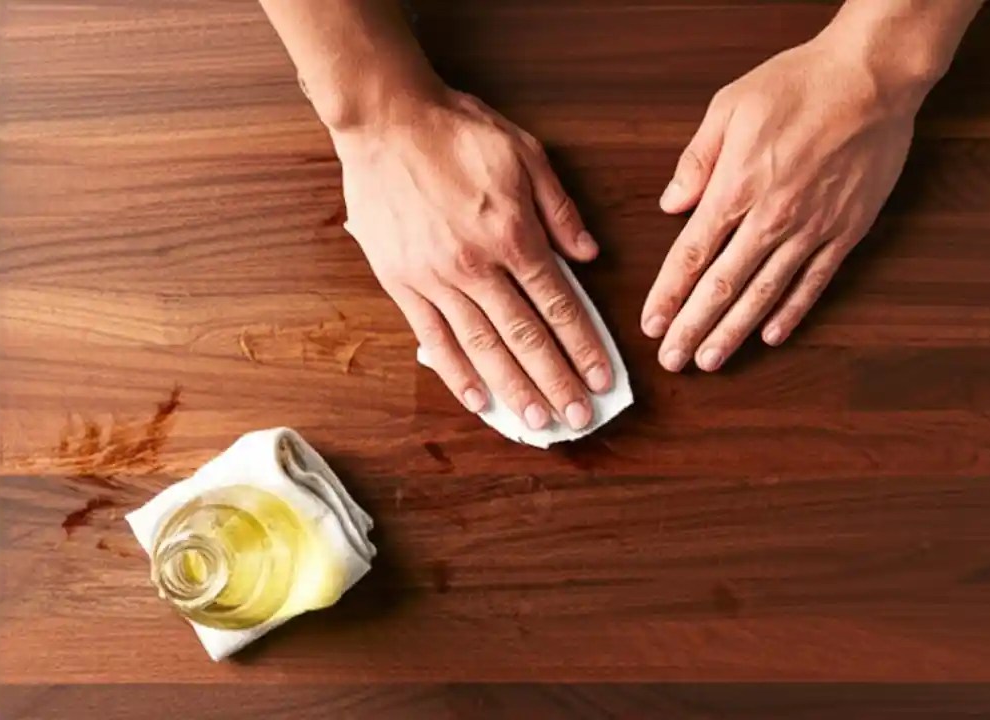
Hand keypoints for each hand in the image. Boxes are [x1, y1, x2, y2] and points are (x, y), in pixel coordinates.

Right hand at [334, 89, 611, 428]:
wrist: (386, 119)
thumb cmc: (457, 131)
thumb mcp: (526, 154)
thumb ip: (560, 210)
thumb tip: (591, 255)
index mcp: (514, 234)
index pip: (559, 305)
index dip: (585, 346)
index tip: (603, 378)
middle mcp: (477, 265)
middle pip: (526, 337)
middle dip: (557, 381)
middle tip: (578, 418)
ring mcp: (436, 278)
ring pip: (482, 346)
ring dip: (513, 388)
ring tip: (536, 423)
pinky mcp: (401, 282)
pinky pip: (432, 337)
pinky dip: (456, 372)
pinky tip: (477, 399)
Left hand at [642, 34, 922, 371]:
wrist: (872, 77)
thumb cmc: (799, 83)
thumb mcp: (729, 106)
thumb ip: (697, 161)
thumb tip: (670, 204)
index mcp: (736, 187)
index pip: (692, 255)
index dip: (669, 295)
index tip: (651, 324)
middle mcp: (771, 217)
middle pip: (723, 286)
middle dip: (693, 328)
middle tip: (671, 360)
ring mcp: (811, 228)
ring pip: (764, 294)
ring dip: (734, 332)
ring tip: (710, 361)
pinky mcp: (846, 231)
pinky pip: (814, 282)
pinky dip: (792, 312)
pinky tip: (771, 336)